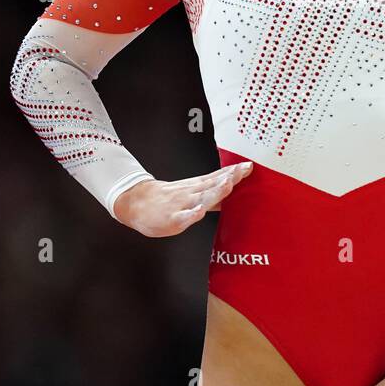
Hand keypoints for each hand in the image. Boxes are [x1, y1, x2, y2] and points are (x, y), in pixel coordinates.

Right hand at [112, 161, 252, 235]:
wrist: (136, 202)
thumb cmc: (168, 200)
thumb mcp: (192, 194)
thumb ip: (212, 195)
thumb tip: (234, 193)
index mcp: (196, 187)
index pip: (217, 177)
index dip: (233, 172)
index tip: (248, 166)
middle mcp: (191, 193)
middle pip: (212, 185)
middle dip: (228, 178)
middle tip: (242, 171)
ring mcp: (181, 205)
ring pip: (200, 198)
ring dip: (214, 191)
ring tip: (227, 185)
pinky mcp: (171, 219)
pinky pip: (182, 217)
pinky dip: (191, 214)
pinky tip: (199, 212)